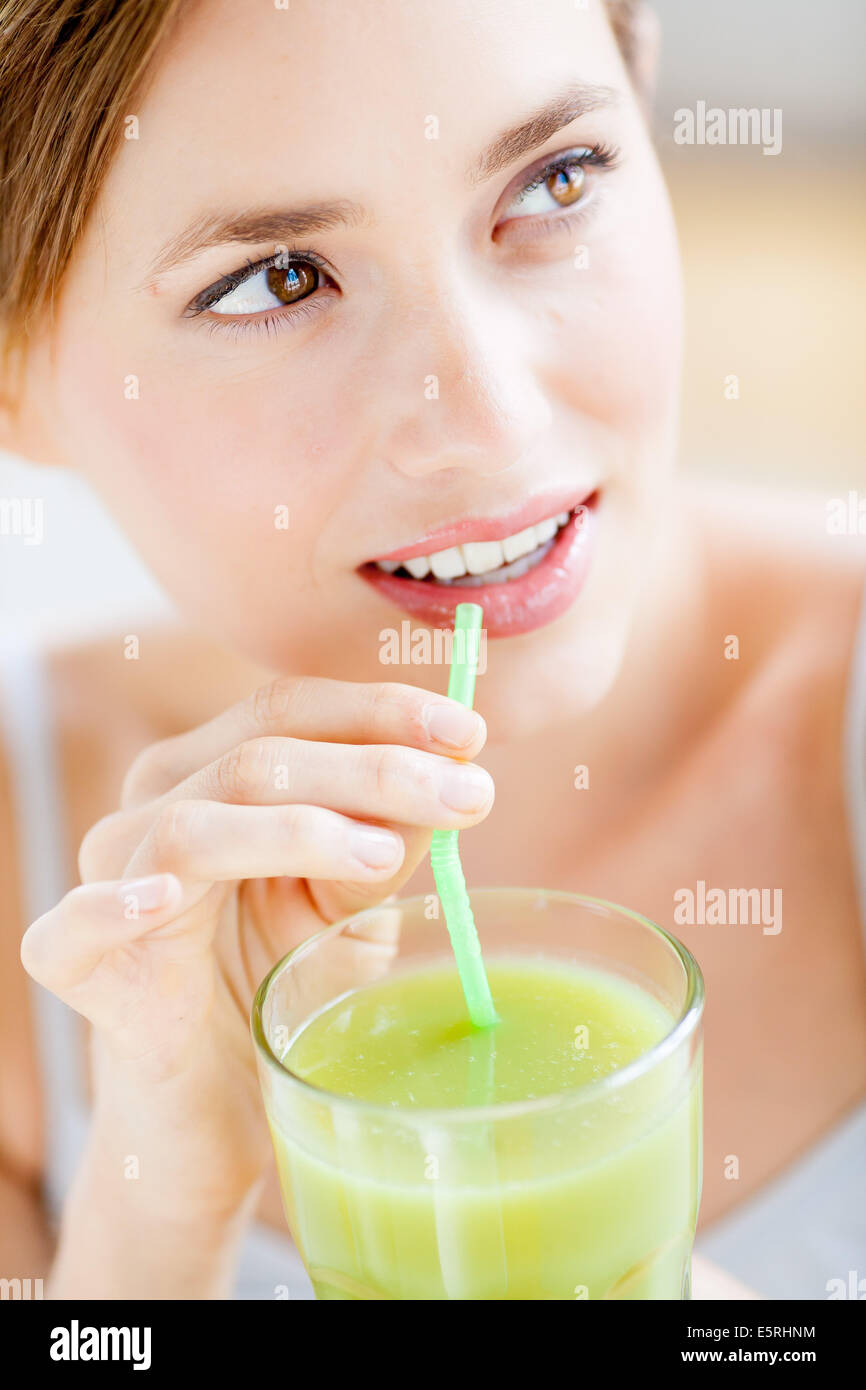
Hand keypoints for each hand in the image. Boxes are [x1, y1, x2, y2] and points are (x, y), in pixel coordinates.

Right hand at [21, 676, 492, 1218]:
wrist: (215, 1105)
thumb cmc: (282, 981)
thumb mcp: (350, 904)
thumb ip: (387, 842)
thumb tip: (452, 785)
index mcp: (214, 770)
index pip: (290, 708)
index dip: (380, 711)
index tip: (470, 733)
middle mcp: (157, 805)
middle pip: (258, 756)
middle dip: (373, 769)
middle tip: (466, 796)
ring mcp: (110, 880)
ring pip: (196, 824)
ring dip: (298, 831)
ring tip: (382, 857)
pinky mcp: (80, 964)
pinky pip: (76, 926)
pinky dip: (119, 906)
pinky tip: (169, 899)